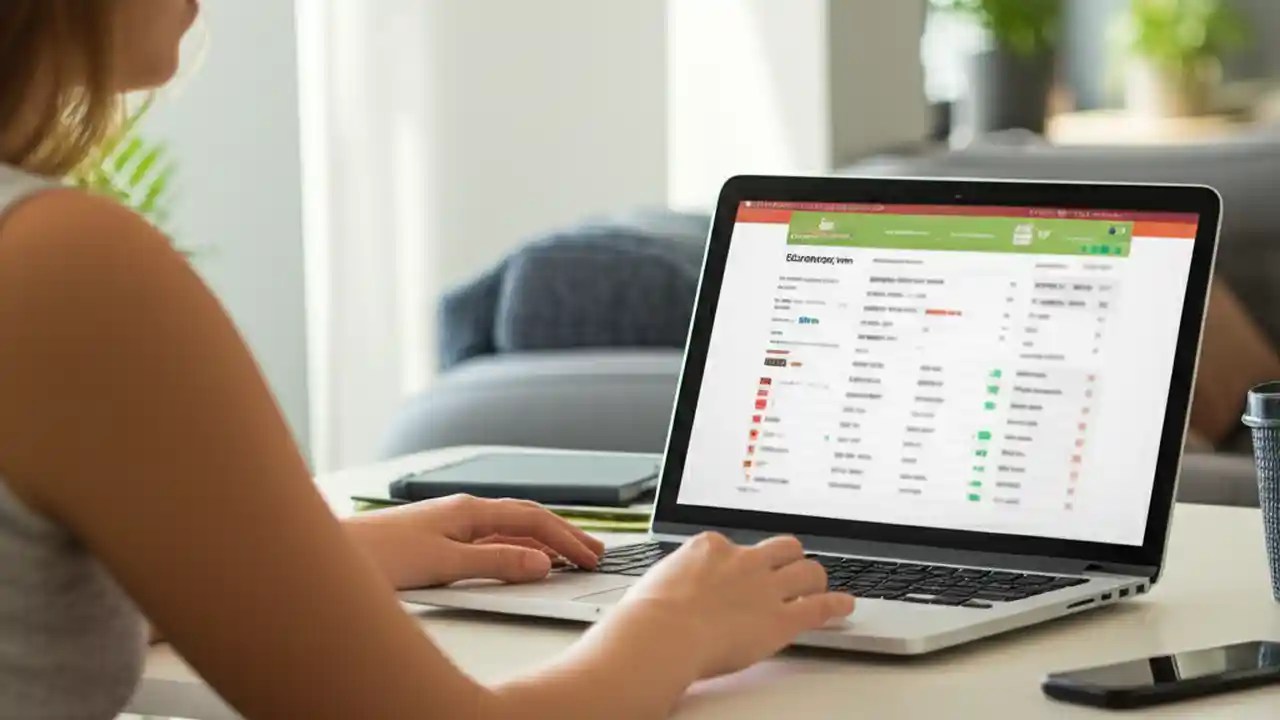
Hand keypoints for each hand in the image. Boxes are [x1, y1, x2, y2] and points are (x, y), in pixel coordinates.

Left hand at [343, 494, 604, 589]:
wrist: (331, 556)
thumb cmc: (378, 553)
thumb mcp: (445, 562)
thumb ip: (495, 562)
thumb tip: (541, 563)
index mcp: (469, 509)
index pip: (531, 518)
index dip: (565, 537)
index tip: (589, 556)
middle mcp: (462, 512)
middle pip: (525, 520)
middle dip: (562, 535)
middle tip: (593, 553)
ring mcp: (450, 527)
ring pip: (509, 532)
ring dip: (541, 545)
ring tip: (567, 558)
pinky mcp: (438, 543)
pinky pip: (490, 543)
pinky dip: (516, 552)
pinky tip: (522, 563)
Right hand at [606, 533, 854, 679]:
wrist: (661, 634)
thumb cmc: (648, 615)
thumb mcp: (657, 579)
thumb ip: (678, 577)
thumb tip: (674, 586)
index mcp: (711, 547)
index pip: (737, 545)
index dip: (743, 560)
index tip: (744, 570)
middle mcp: (743, 560)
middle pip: (783, 548)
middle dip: (789, 558)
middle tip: (791, 569)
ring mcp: (765, 588)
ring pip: (808, 571)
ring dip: (814, 579)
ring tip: (819, 585)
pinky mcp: (781, 619)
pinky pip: (820, 607)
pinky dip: (836, 606)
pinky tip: (845, 606)